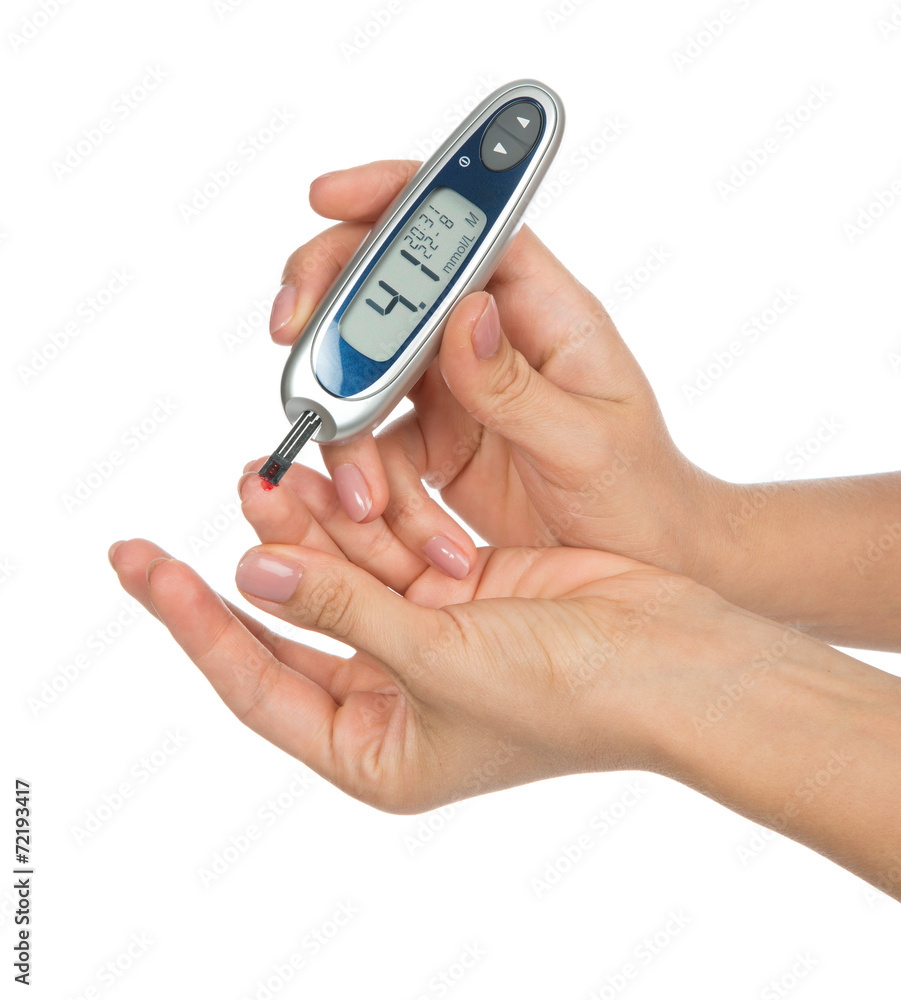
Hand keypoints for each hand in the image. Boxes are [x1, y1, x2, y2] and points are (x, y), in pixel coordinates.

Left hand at [109, 461, 740, 811]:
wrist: (674, 660)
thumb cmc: (569, 696)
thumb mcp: (435, 659)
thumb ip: (341, 609)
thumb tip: (251, 575)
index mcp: (376, 749)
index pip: (257, 681)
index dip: (195, 625)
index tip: (146, 568)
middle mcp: (395, 696)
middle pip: (296, 618)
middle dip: (262, 556)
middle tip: (231, 487)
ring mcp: (427, 637)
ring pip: (344, 571)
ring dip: (313, 524)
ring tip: (270, 468)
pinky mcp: (462, 590)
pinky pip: (394, 545)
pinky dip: (369, 513)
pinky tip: (339, 473)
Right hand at [268, 160, 731, 582]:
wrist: (635, 560)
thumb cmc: (634, 490)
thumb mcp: (587, 441)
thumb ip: (518, 384)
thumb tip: (465, 312)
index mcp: (542, 310)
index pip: (466, 225)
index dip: (395, 193)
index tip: (327, 195)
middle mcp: (487, 336)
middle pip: (389, 286)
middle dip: (330, 302)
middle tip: (290, 335)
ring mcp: (453, 387)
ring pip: (364, 370)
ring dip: (343, 425)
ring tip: (364, 497)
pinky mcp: (431, 441)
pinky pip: (373, 444)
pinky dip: (364, 479)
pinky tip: (380, 518)